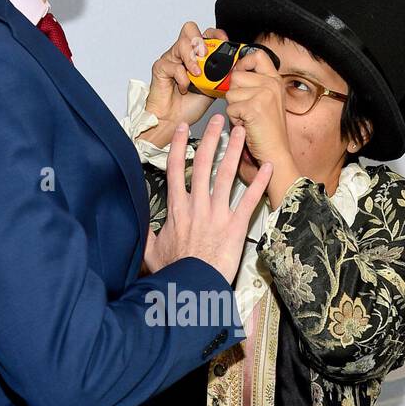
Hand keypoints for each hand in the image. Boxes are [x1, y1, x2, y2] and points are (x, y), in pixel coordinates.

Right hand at [139, 22, 226, 146]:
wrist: (175, 120)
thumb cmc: (191, 105)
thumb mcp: (214, 88)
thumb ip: (222, 75)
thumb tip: (236, 67)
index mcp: (198, 55)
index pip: (206, 33)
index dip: (216, 34)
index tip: (224, 43)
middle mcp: (184, 54)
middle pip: (190, 29)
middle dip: (200, 40)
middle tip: (205, 55)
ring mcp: (171, 59)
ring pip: (181, 44)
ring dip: (192, 59)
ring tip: (197, 74)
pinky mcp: (161, 68)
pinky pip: (172, 65)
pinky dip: (181, 77)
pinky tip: (184, 88)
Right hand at [143, 115, 272, 284]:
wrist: (192, 285)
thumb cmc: (173, 271)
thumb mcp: (151, 252)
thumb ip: (146, 236)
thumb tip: (136, 230)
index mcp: (177, 209)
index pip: (176, 170)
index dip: (180, 147)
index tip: (183, 130)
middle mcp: (197, 205)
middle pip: (202, 164)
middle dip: (210, 139)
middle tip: (218, 120)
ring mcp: (217, 214)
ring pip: (226, 175)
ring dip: (234, 151)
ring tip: (241, 132)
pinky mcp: (236, 226)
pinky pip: (249, 199)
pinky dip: (260, 182)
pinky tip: (268, 166)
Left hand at [223, 49, 301, 207]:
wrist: (276, 155)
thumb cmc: (267, 134)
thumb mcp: (264, 103)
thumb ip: (252, 86)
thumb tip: (232, 75)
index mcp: (275, 81)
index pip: (256, 55)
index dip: (242, 63)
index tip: (239, 74)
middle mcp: (271, 84)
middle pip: (236, 76)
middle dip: (234, 95)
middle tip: (247, 111)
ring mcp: (264, 94)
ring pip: (230, 93)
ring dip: (234, 109)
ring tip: (248, 120)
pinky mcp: (254, 107)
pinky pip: (230, 108)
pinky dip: (234, 120)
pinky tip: (247, 127)